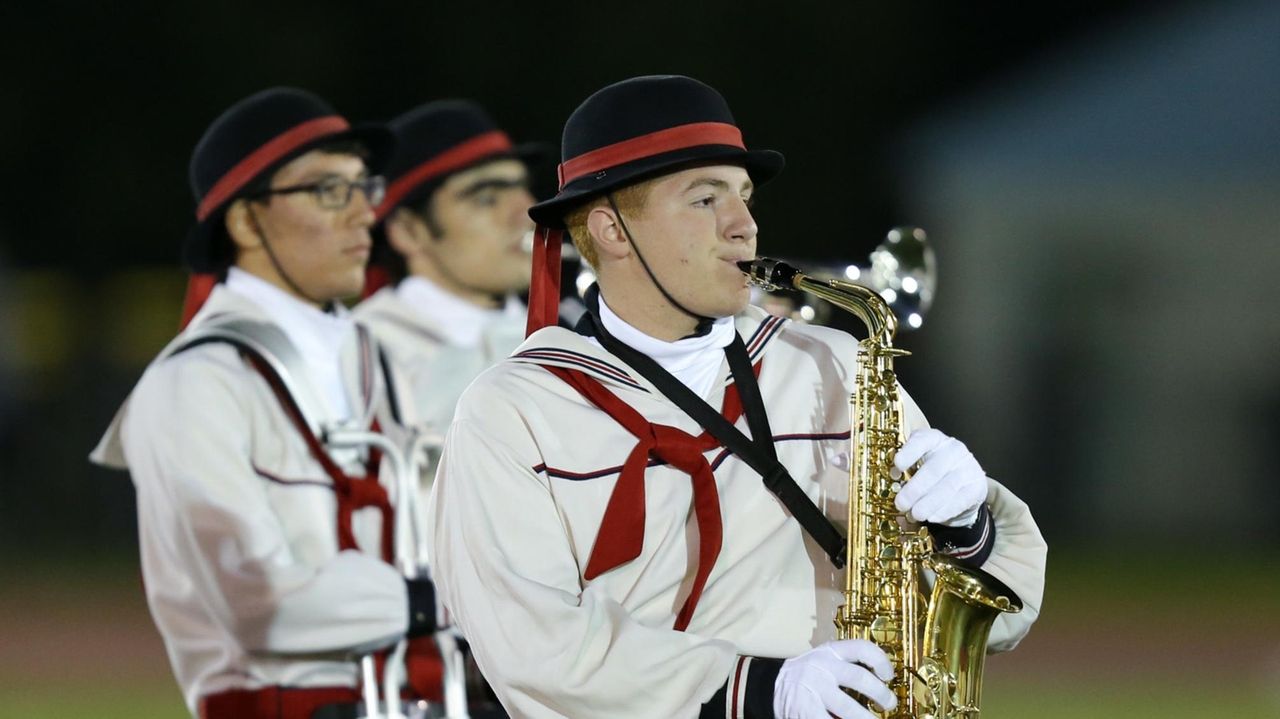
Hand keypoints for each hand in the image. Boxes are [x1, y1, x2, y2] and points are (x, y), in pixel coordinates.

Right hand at [773, 639, 895, 718]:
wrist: (772, 686)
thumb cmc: (807, 675)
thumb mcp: (824, 661)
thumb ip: (846, 666)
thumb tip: (881, 684)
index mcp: (829, 652)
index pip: (860, 648)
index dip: (880, 661)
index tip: (889, 676)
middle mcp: (821, 667)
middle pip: (859, 678)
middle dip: (881, 694)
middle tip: (889, 704)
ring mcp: (812, 689)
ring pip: (848, 707)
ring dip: (866, 718)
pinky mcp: (805, 710)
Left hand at [893, 428, 987, 526]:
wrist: (962, 483)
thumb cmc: (932, 472)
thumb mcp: (916, 467)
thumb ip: (903, 475)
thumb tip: (889, 492)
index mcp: (934, 439)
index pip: (923, 440)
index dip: (909, 452)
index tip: (897, 465)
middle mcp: (953, 449)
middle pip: (934, 468)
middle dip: (915, 488)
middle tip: (900, 503)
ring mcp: (968, 467)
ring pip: (948, 486)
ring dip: (929, 503)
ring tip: (915, 514)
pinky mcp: (977, 486)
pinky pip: (961, 500)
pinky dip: (944, 510)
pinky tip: (932, 517)